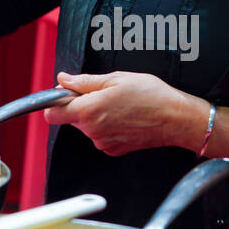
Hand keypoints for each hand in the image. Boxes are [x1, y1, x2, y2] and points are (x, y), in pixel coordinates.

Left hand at [48, 71, 205, 155]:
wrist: (176, 119)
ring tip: (120, 105)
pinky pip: (101, 135)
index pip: (52, 113)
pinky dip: (108, 126)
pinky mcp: (113, 150)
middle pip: (71, 118)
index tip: (66, 93)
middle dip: (82, 105)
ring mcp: (103, 142)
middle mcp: (92, 130)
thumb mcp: (116, 78)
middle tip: (105, 93)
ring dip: (97, 115)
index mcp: (89, 110)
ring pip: (88, 126)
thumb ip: (84, 81)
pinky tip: (125, 117)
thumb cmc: (151, 96)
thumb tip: (63, 80)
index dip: (56, 101)